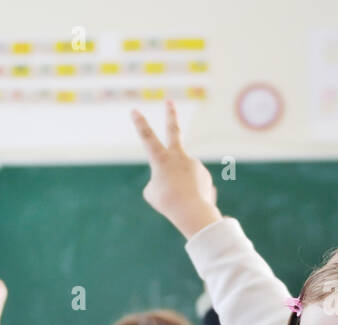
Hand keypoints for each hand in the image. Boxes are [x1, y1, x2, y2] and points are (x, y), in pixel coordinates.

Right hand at [131, 101, 221, 239]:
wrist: (192, 211)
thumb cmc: (167, 203)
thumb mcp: (152, 193)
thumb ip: (161, 179)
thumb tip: (176, 176)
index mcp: (161, 159)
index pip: (147, 138)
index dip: (140, 123)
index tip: (134, 110)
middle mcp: (178, 156)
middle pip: (173, 130)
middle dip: (170, 115)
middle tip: (169, 101)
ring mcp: (193, 163)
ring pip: (180, 175)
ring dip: (178, 187)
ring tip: (179, 198)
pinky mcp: (203, 173)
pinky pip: (192, 184)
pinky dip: (189, 193)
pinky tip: (190, 200)